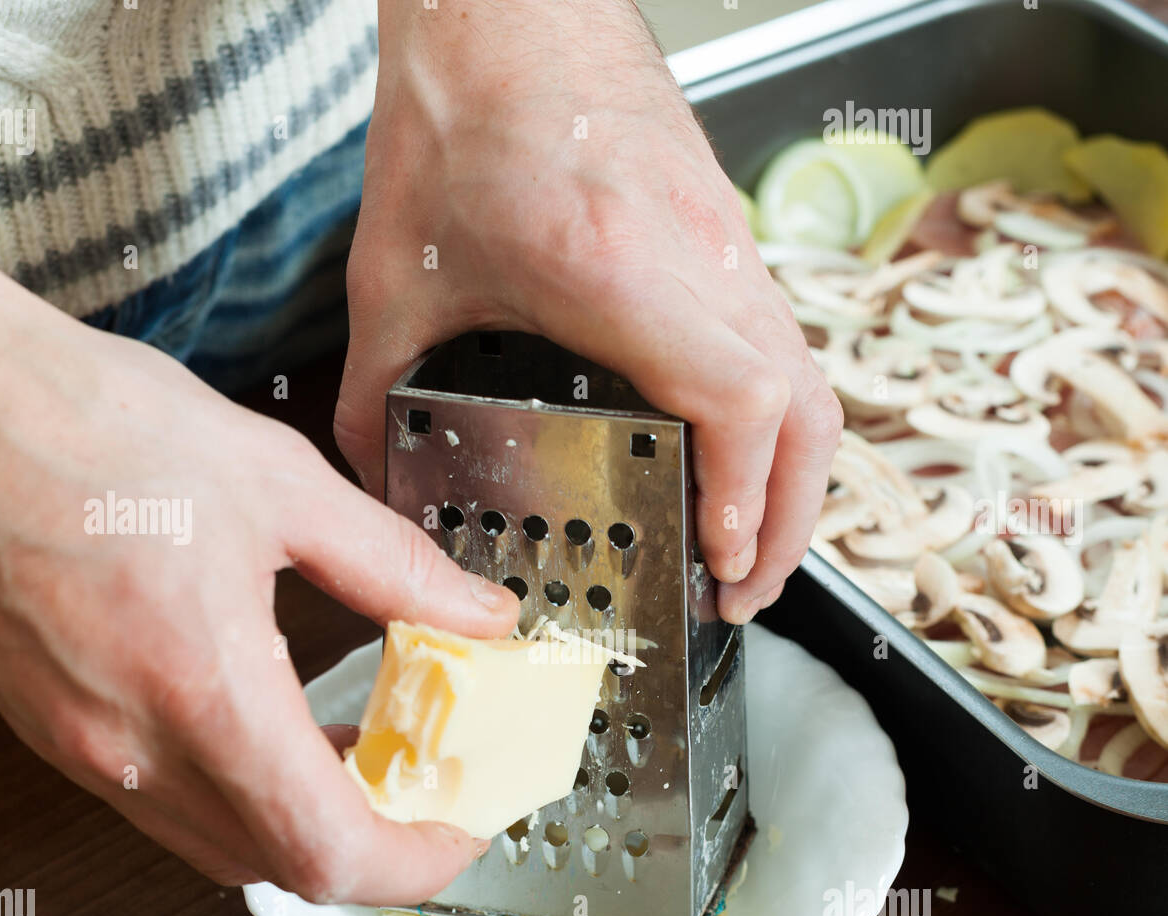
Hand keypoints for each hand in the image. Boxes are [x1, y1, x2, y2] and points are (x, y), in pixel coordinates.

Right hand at [0, 272, 518, 903]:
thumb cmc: (91, 429)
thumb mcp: (279, 483)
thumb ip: (395, 567)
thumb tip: (478, 615)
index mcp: (204, 690)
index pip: (330, 852)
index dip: (418, 862)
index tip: (466, 828)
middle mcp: (136, 750)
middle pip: (284, 869)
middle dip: (377, 844)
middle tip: (431, 785)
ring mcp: (90, 752)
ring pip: (226, 848)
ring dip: (309, 823)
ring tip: (368, 752)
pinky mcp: (62, 733)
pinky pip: (172, 808)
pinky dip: (246, 795)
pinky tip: (280, 726)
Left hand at [336, 0, 842, 622]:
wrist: (506, 5)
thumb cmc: (461, 112)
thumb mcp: (395, 275)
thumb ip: (373, 391)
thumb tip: (373, 470)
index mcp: (621, 274)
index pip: (742, 403)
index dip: (744, 499)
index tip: (716, 561)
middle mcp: (700, 259)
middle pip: (807, 412)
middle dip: (786, 521)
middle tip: (740, 590)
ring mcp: (727, 243)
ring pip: (810, 381)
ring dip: (792, 479)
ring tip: (745, 545)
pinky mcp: (726, 233)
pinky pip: (781, 346)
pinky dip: (775, 423)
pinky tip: (731, 458)